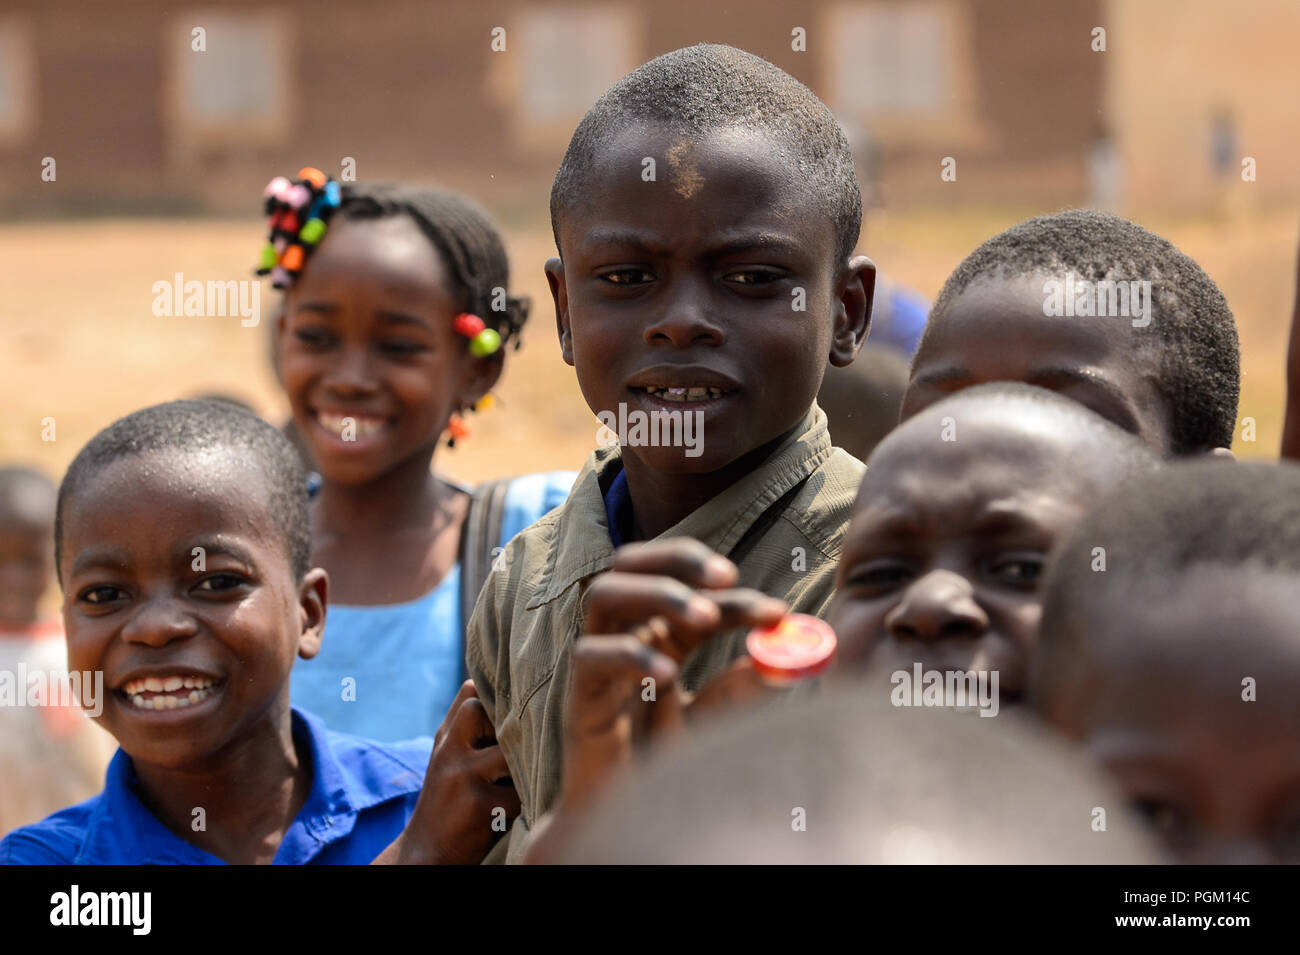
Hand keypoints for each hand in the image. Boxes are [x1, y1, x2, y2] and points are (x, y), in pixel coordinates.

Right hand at [373, 680, 519, 864]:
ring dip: (520, 771)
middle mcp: (449, 751)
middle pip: (488, 713)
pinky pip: (519, 793)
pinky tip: (508, 813)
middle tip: (515, 754)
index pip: (471, 693)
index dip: (496, 700)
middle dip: (509, 731)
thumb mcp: (449, 759)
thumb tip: (503, 689)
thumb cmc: (449, 803)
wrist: (424, 854)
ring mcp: (462, 777)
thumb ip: (467, 728)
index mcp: (445, 738)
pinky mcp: (480, 806)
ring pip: (512, 754)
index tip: (511, 713)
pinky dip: (521, 804)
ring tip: (512, 786)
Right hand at [562, 539, 785, 808]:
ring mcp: (599, 661)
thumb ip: (741, 686)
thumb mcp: (715, 717)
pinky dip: (631, 655)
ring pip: (605, 593)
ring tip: (704, 615)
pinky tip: (668, 675)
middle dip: (679, 557)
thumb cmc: (667, 762)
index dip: (736, 596)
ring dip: (657, 591)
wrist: (627, 817)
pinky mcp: (579, 696)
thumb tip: (785, 648)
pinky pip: (591, 657)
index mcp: (662, 635)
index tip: (776, 612)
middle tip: (726, 576)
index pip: (694, 593)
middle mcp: (626, 635)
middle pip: (633, 563)